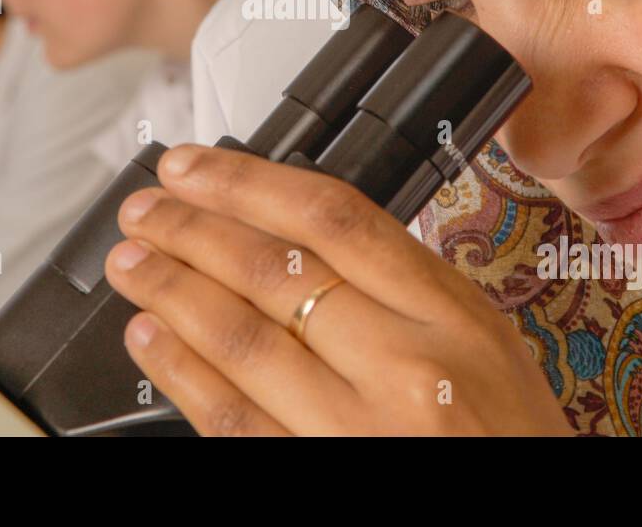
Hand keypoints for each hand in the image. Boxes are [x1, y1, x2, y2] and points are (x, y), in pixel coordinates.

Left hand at [103, 143, 572, 435]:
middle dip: (191, 228)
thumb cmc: (508, 442)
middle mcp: (404, 366)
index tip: (196, 168)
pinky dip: (180, 372)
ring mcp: (355, 426)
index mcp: (452, 315)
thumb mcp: (487, 343)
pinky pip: (233, 418)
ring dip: (170, 290)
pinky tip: (149, 340)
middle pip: (273, 269)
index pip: (331, 217)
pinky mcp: (314, 473)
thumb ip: (406, 288)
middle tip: (145, 209)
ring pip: (240, 338)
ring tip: (133, 262)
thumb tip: (301, 234)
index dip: (246, 182)